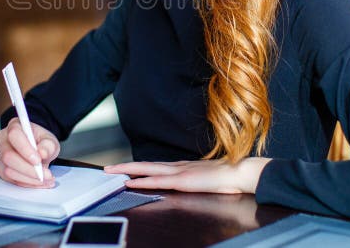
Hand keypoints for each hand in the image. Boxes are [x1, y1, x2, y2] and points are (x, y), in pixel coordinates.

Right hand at [0, 117, 59, 187]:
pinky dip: (27, 183)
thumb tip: (42, 153)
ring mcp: (0, 155)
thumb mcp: (50, 140)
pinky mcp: (1, 168)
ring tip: (46, 179)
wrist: (38, 150)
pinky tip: (39, 181)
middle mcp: (3, 139)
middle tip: (46, 174)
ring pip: (8, 170)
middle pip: (8, 156)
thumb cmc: (41, 142)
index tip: (38, 160)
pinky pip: (11, 180)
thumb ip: (48, 145)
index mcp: (14, 126)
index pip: (14, 135)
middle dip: (28, 169)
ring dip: (29, 178)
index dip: (25, 149)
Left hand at [103, 157, 271, 193]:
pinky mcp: (182, 180)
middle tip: (109, 168)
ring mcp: (179, 171)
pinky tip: (131, 182)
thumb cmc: (229, 177)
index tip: (127, 168)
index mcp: (184, 166)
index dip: (141, 167)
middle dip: (126, 166)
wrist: (241, 173)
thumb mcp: (208, 179)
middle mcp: (178, 166)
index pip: (157, 166)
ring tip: (112, 171)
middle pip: (146, 165)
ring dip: (128, 170)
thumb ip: (198, 180)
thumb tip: (193, 183)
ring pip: (147, 169)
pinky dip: (142, 180)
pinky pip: (157, 180)